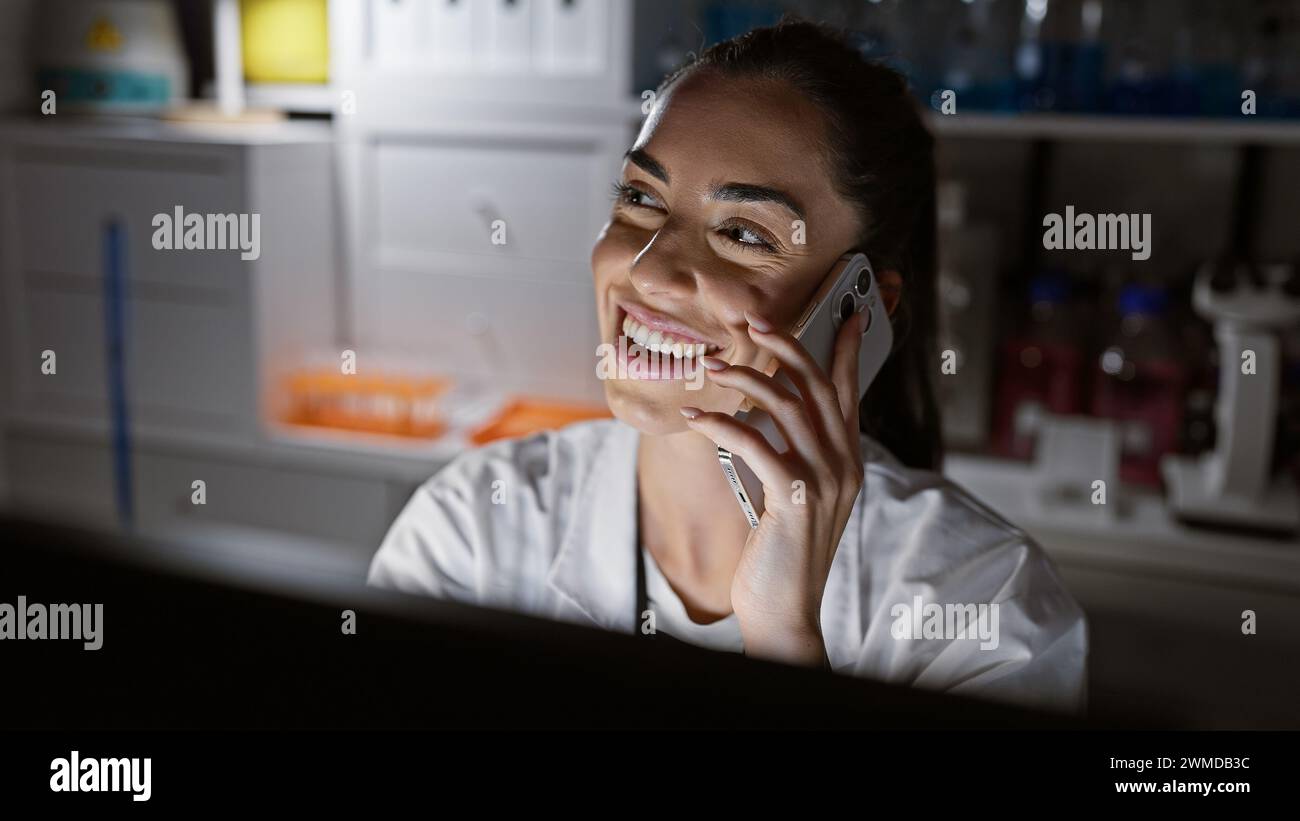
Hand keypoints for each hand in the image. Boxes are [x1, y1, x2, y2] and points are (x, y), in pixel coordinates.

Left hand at [680, 309, 864, 667]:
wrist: (785, 612)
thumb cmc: (783, 555)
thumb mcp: (797, 498)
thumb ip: (795, 458)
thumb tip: (770, 419)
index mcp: (848, 461)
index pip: (849, 392)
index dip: (845, 350)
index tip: (846, 313)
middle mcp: (844, 465)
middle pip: (818, 387)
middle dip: (787, 347)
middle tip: (756, 324)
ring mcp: (825, 481)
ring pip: (790, 407)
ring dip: (748, 380)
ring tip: (714, 368)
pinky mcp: (796, 498)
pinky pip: (758, 444)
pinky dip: (724, 425)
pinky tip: (699, 419)